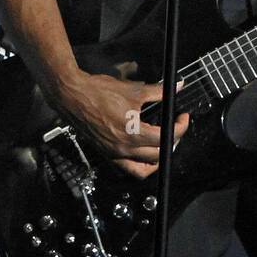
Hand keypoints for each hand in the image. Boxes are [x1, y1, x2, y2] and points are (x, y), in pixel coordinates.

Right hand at [54, 70, 187, 179]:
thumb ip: (158, 92)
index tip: (183, 118)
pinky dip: (138, 164)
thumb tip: (177, 87)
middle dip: (172, 141)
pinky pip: (127, 167)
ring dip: (156, 160)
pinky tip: (142, 151)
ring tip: (162, 145)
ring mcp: (114, 154)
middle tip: (174, 127)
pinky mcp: (106, 153)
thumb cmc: (99, 92)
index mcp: (133, 133)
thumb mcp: (134, 90)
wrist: (73, 96)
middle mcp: (124, 148)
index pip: (166, 137)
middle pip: (158, 155)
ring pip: (142, 169)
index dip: (180, 128)